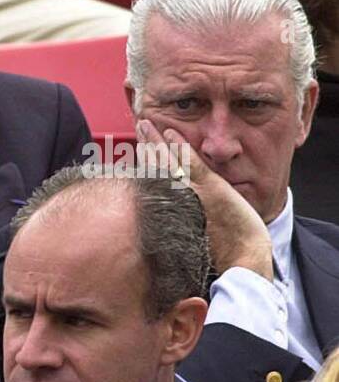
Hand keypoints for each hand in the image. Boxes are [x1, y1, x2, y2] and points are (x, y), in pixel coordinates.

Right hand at [136, 120, 272, 278]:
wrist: (243, 257)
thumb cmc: (224, 251)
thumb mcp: (199, 233)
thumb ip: (188, 219)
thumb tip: (175, 216)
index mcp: (175, 209)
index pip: (156, 180)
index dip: (148, 161)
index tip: (139, 148)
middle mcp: (178, 200)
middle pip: (156, 168)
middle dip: (146, 146)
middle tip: (138, 126)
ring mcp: (192, 193)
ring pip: (167, 163)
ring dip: (155, 142)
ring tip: (145, 124)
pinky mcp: (209, 189)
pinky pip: (190, 164)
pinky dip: (179, 148)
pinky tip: (170, 134)